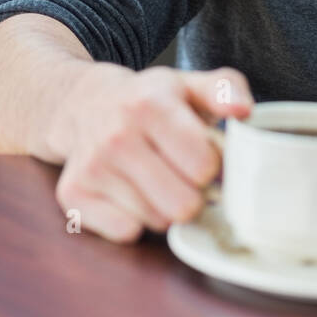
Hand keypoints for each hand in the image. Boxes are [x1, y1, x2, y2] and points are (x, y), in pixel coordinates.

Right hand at [50, 63, 252, 242]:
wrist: (86, 104)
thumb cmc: (149, 99)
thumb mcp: (190, 83)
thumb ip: (225, 89)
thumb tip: (244, 111)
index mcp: (151, 104)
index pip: (204, 165)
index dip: (212, 165)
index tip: (203, 154)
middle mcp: (117, 135)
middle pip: (183, 204)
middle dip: (192, 192)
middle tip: (182, 173)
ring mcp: (92, 167)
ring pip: (156, 221)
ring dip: (164, 206)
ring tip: (155, 177)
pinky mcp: (72, 195)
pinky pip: (125, 233)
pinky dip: (134, 219)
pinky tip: (130, 192)